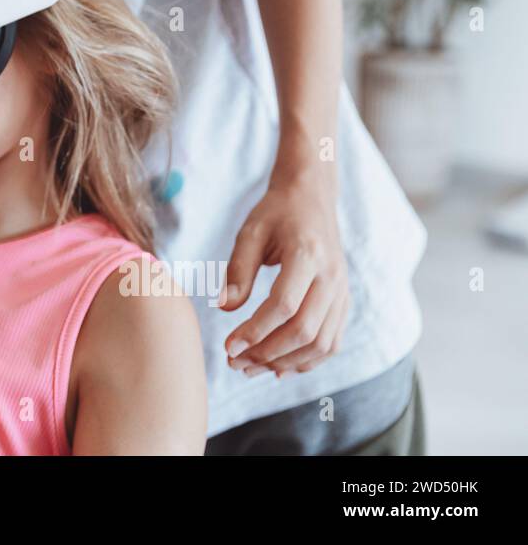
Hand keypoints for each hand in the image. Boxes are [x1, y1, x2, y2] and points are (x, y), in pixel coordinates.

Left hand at [220, 169, 349, 377]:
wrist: (312, 197)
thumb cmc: (277, 212)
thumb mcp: (250, 232)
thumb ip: (238, 270)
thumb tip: (223, 308)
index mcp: (308, 255)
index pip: (284, 306)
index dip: (255, 331)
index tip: (227, 346)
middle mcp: (332, 277)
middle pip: (304, 331)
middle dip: (267, 353)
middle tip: (233, 362)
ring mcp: (342, 291)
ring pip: (322, 343)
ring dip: (285, 362)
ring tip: (250, 368)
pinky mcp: (343, 300)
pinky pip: (332, 341)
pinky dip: (307, 360)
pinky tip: (279, 367)